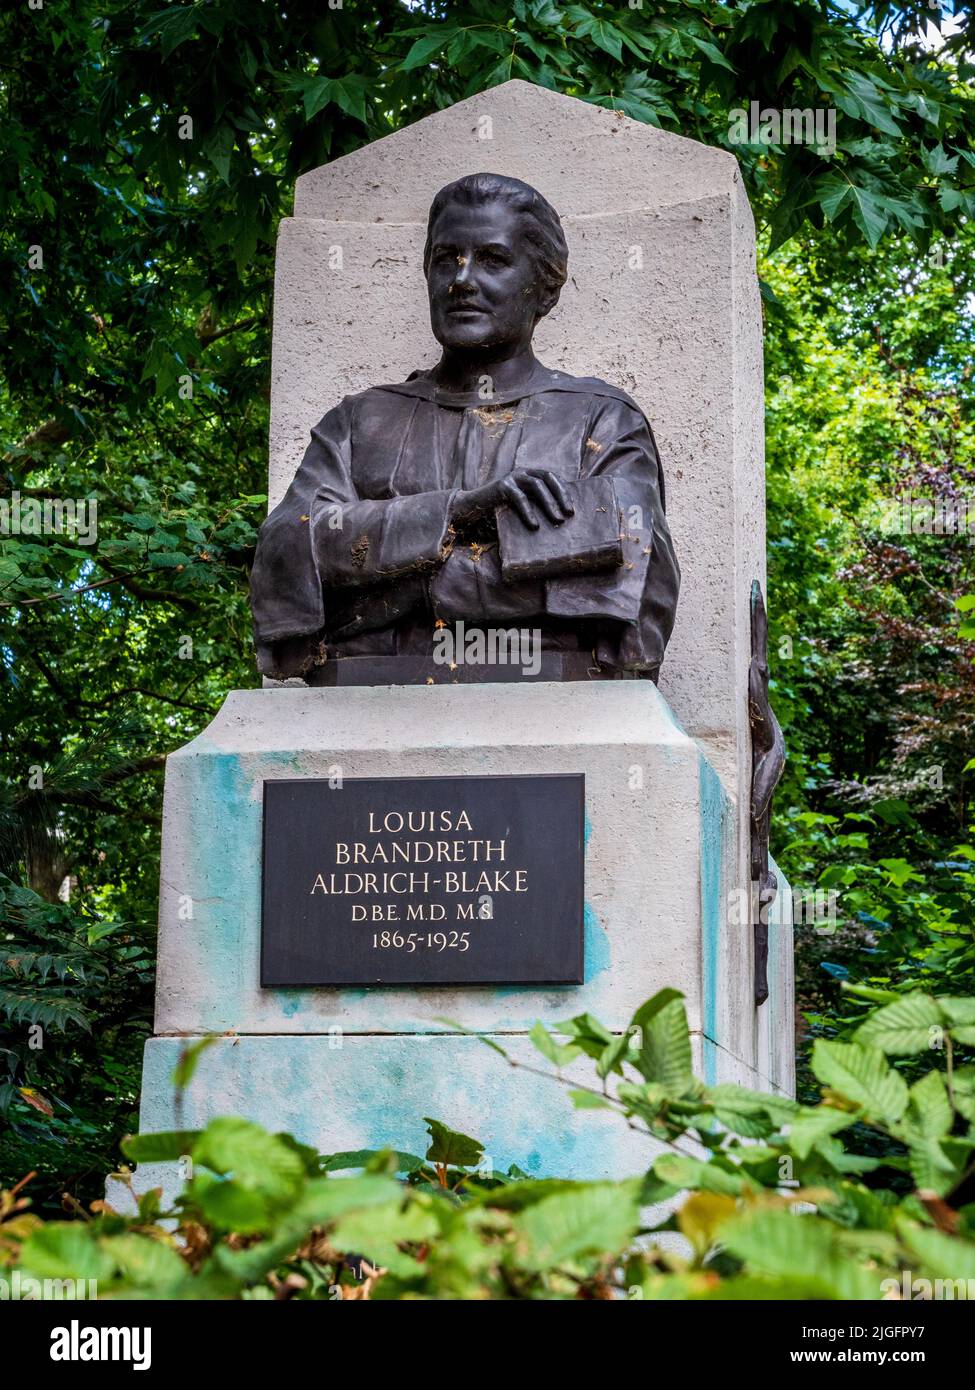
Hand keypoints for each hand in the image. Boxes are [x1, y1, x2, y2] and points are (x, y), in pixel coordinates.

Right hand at [450, 469, 574, 529]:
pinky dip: (529, 512)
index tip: (572, 509)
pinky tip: (534, 525)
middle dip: (561, 496)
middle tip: (568, 514)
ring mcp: (512, 477)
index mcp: (530, 474)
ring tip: (557, 520)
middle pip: (547, 478)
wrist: (474, 508)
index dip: (564, 491)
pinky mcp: (502, 486)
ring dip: (549, 503)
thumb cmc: (501, 509)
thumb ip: (536, 504)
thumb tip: (560, 518)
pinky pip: (520, 498)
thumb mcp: (523, 504)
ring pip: (537, 486)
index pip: (552, 477)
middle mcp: (522, 472)